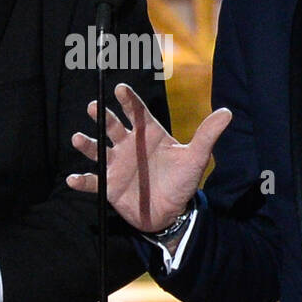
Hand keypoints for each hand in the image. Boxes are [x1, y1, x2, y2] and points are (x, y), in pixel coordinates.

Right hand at [66, 83, 232, 232]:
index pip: (137, 113)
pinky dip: (82, 180)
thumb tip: (227, 112)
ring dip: (87, 144)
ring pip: (98, 150)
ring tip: (78, 139)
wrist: (172, 213)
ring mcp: (117, 165)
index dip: (128, 100)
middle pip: (113, 126)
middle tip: (94, 106)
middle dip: (103, 116)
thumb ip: (207, 135)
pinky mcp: (109, 186)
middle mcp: (129, 146)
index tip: (119, 89)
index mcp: (149, 135)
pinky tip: (74, 178)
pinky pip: (93, 181)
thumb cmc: (182, 182)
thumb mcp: (196, 158)